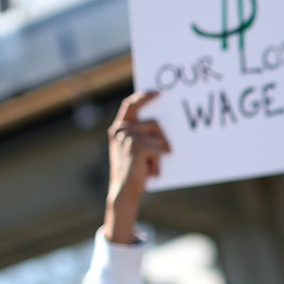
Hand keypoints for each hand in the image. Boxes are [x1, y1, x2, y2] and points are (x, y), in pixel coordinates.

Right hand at [104, 92, 169, 243]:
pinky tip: (149, 170)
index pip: (131, 106)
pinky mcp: (136, 148)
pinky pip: (160, 148)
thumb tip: (164, 122)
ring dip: (160, 153)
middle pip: (154, 123)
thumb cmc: (136, 169)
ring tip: (149, 165)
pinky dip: (159, 160)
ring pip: (159, 136)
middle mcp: (120, 130)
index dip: (143, 97)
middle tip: (157, 156)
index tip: (158, 93)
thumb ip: (143, 134)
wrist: (126, 190)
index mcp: (119, 128)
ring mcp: (127, 138)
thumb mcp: (136, 148)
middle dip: (162, 140)